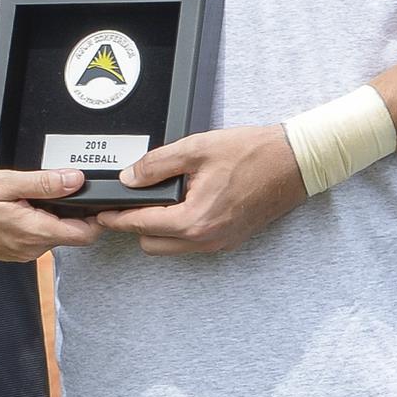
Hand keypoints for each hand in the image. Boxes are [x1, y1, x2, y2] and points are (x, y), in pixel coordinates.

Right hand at [0, 168, 101, 261]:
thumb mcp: (2, 183)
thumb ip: (42, 182)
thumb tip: (74, 179)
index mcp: (33, 231)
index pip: (85, 234)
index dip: (97, 216)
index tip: (97, 198)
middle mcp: (30, 249)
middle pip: (71, 234)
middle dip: (75, 212)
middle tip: (65, 185)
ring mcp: (20, 252)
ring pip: (53, 235)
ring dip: (52, 215)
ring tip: (36, 191)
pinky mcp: (10, 251)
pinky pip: (35, 237)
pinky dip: (36, 221)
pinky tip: (20, 204)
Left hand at [95, 125, 304, 255]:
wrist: (295, 164)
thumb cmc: (253, 153)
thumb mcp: (197, 148)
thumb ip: (157, 164)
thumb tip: (130, 177)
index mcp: (194, 219)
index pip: (141, 225)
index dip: (115, 219)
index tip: (101, 214)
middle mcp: (206, 239)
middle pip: (151, 245)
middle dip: (135, 226)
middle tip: (127, 203)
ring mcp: (220, 243)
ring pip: (171, 247)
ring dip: (157, 230)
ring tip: (154, 201)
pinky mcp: (230, 240)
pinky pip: (192, 244)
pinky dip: (179, 230)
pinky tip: (182, 205)